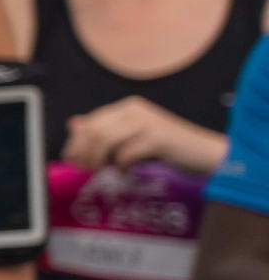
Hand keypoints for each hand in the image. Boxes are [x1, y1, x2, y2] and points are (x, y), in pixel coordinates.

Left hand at [62, 96, 223, 175]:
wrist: (207, 154)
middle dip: (84, 153)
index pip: (91, 123)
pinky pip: (126, 153)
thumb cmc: (169, 148)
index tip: (71, 159)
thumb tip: (74, 125)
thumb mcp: (134, 138)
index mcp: (128, 108)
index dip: (77, 142)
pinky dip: (121, 165)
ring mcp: (147, 123)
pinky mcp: (158, 138)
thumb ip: (107, 131)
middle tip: (85, 169)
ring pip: (105, 140)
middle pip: (94, 131)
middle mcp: (135, 110)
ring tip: (102, 171)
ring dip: (98, 160)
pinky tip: (125, 172)